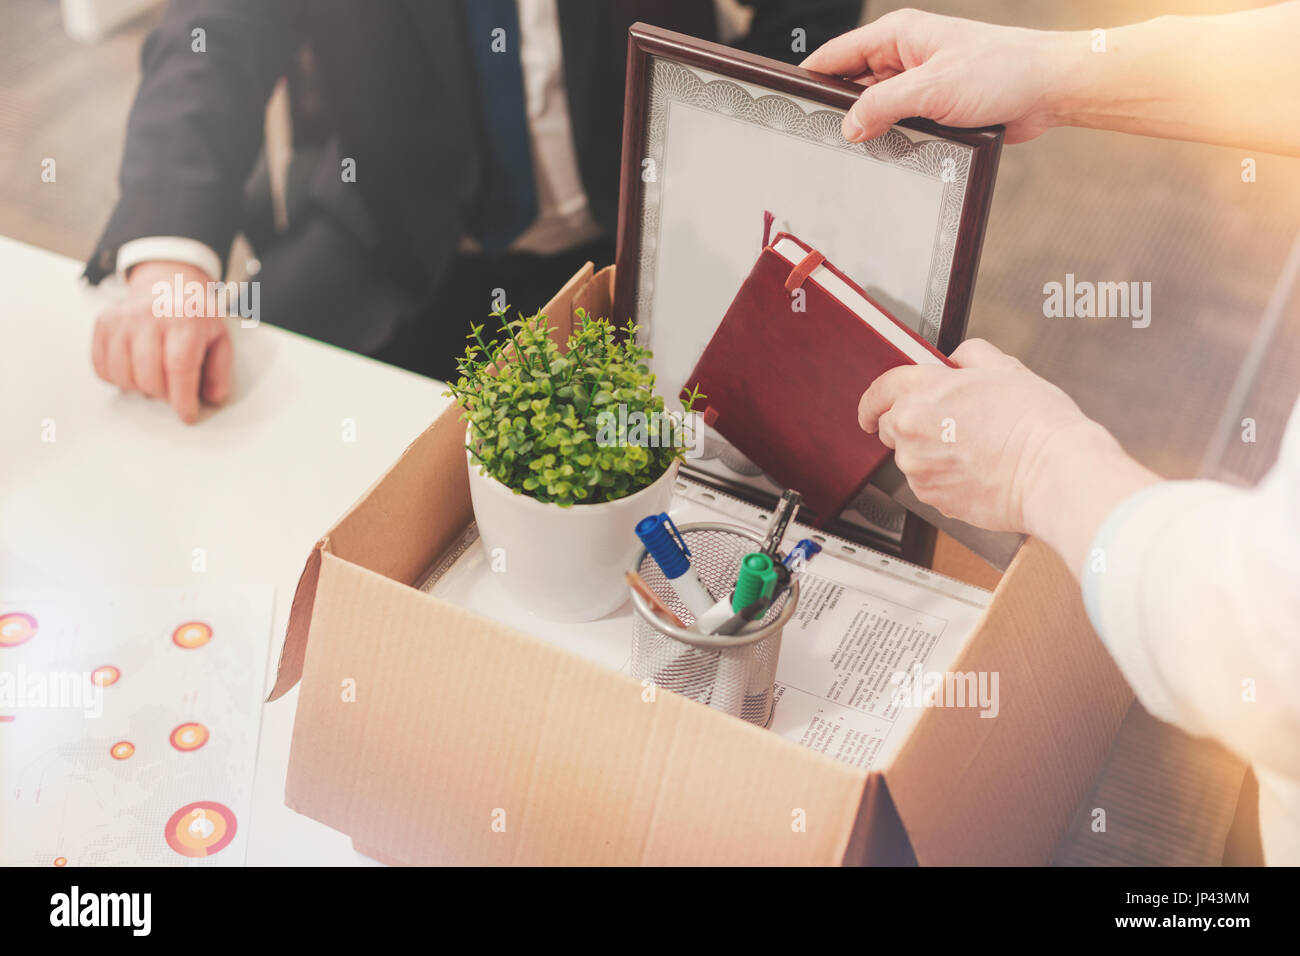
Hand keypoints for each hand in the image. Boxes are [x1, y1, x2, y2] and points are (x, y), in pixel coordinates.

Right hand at [91, 260, 232, 423]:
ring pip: (123, 376)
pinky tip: (135, 370)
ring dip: (141, 388)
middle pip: (149, 376)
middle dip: (164, 395)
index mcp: (185, 319)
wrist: (168, 284)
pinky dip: (119, 379)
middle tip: (174, 390)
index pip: (179, 367)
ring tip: (156, 377)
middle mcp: (150, 316)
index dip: (182, 398)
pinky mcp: (103, 324)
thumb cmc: (194, 316)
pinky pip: (102, 368)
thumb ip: (219, 371)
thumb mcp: (219, 338)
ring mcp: (123, 319)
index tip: (186, 415)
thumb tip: (212, 398)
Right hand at [801, 8, 1065, 143]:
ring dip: (870, 130)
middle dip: (839, 112)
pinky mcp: (936, 107)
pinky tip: (885, 157)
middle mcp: (905, 57)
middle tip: (815, 141)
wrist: (1049, 88)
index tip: (788, 103)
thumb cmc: (1000, 71)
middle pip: (853, 86)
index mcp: (898, 35)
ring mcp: (920, 83)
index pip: (837, 55)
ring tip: (851, 155)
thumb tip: (848, 127)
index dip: (811, 79)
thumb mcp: (931, 88)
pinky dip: (893, 139)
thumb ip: (883, 106)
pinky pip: (901, 124)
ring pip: (877, 109)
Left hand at [858, 339, 1159, 573]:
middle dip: (910, 424)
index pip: (878, 392)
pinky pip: (927, 484)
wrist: (1053, 473)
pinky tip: (975, 470)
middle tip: (949, 425)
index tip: (871, 409)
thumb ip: (971, 356)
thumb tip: (958, 359)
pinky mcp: (932, 498)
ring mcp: (919, 468)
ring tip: (973, 449)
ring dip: (929, 453)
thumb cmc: (1036, 423)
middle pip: (890, 426)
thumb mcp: (1006, 369)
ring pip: (910, 457)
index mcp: (922, 392)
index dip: (873, 401)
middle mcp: (911, 430)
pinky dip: (943, 477)